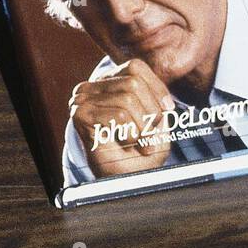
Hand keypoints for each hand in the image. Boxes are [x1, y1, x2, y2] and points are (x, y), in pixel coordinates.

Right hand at [69, 58, 175, 177]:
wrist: (120, 180)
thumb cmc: (139, 151)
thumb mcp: (157, 122)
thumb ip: (159, 102)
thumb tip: (167, 101)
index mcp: (109, 81)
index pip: (135, 67)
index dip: (156, 89)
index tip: (166, 112)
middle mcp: (93, 85)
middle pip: (134, 83)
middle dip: (150, 113)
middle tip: (149, 136)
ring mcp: (83, 98)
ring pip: (128, 99)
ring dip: (141, 128)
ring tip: (138, 143)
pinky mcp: (80, 114)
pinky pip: (119, 115)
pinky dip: (130, 133)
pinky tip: (124, 143)